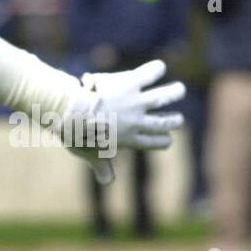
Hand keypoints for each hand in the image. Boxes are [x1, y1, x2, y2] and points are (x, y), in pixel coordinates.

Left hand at [68, 60, 185, 184]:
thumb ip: (101, 167)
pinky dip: (156, 69)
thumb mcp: (90, 154)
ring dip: (175, 92)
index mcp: (129, 139)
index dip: (163, 141)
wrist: (71, 113)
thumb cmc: (76, 135)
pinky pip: (151, 73)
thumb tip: (107, 182)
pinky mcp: (130, 83)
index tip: (167, 139)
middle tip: (178, 119)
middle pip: (166, 122)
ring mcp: (136, 102)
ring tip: (179, 90)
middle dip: (174, 121)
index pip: (154, 142)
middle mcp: (137, 121)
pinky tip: (159, 68)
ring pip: (165, 96)